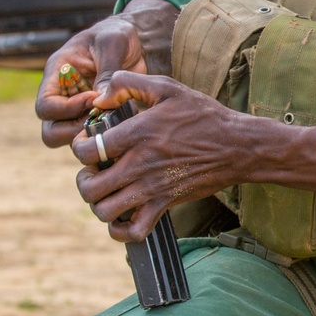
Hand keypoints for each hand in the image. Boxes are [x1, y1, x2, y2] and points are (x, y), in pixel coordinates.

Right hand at [35, 16, 147, 147]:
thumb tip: (100, 100)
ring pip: (68, 138)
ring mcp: (76, 108)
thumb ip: (107, 70)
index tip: (93, 99)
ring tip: (112, 121)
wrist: (133, 41)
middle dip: (74, 131)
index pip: (45, 105)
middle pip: (51, 130)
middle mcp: (61, 95)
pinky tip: (121, 123)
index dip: (66, 109)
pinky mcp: (92, 116)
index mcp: (57, 74)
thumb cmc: (117, 34)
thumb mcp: (113, 42)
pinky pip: (90, 136)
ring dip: (88, 135)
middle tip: (101, 119)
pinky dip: (103, 135)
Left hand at [71, 71, 239, 241]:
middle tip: (93, 171)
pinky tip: (122, 217)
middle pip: (90, 186)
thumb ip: (127, 84)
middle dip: (84, 179)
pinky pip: (134, 231)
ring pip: (105, 211)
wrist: (237, 146)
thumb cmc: (202, 115)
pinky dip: (121, 231)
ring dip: (98, 204)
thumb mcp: (167, 87)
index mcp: (137, 134)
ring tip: (106, 192)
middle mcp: (140, 165)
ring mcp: (152, 189)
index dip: (78, 147)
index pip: (88, 150)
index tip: (87, 143)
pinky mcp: (166, 205)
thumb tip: (98, 98)